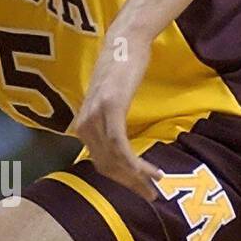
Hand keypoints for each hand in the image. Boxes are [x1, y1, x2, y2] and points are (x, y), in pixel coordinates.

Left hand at [71, 29, 162, 200]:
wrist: (124, 44)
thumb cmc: (121, 72)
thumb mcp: (110, 103)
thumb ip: (108, 124)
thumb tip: (117, 148)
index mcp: (83, 125)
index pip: (99, 163)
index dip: (121, 181)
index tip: (141, 191)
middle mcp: (84, 124)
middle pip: (106, 166)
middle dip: (130, 184)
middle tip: (152, 196)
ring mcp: (95, 115)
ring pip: (114, 159)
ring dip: (136, 177)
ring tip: (157, 185)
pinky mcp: (110, 107)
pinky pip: (120, 145)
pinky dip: (136, 162)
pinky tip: (152, 170)